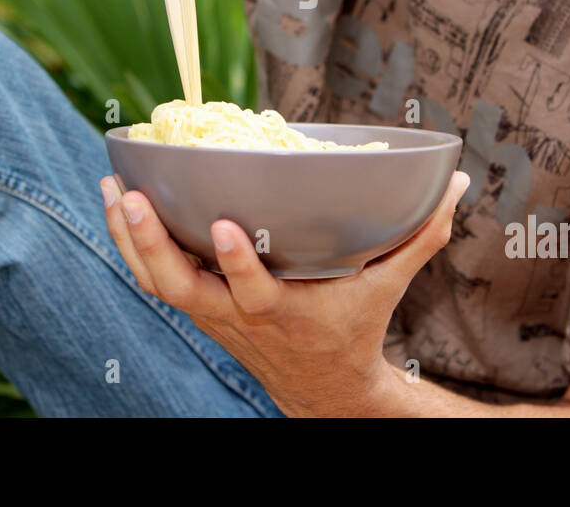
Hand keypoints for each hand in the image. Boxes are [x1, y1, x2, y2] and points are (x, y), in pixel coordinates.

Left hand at [99, 169, 471, 416]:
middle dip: (152, 244)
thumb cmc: (354, 327)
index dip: (236, 263)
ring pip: (155, 282)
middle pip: (180, 288)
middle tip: (134, 197)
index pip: (253, 292)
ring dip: (128, 239)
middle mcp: (236, 316)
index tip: (225, 224)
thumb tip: (458, 183)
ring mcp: (210, 315)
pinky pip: (153, 278)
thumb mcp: (387, 286)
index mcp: (281, 312)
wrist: (323, 388)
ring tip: (112, 186)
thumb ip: (421, 235)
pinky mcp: (198, 309)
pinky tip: (118, 203)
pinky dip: (131, 245)